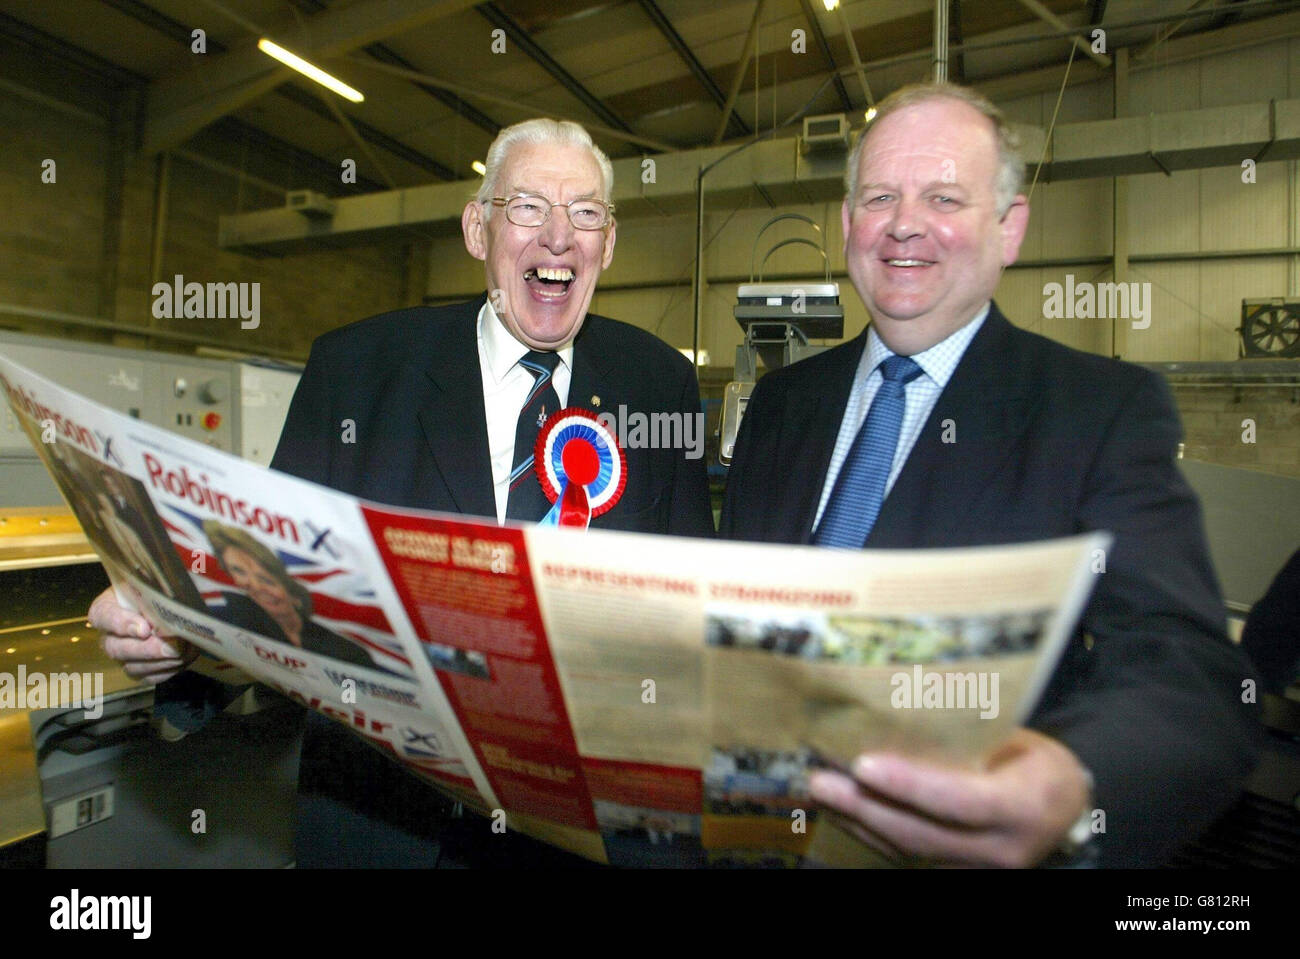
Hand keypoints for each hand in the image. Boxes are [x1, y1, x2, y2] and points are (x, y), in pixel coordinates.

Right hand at [90, 587, 196, 684]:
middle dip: (147, 650)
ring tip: (186, 650)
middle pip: (117, 649)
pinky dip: (169, 669)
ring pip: (134, 667)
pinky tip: (186, 657)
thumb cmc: (155, 591)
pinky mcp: (140, 671)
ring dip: (162, 662)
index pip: (104, 616)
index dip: (122, 624)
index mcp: (105, 609)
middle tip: (171, 647)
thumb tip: (169, 596)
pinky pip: (150, 677)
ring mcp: (123, 657)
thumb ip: (153, 589)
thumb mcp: (150, 583)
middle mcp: (109, 637)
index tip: (145, 628)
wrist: (166, 606)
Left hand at [809, 727, 1090, 867]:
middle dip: (864, 808)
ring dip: (858, 822)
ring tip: (821, 793)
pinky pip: (911, 857)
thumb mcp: (1018, 739)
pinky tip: (845, 813)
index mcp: (1024, 805)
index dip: (909, 786)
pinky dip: (873, 834)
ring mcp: (979, 868)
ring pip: (909, 851)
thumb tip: (899, 696)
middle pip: (922, 834)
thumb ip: (968, 733)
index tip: (863, 765)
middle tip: (820, 781)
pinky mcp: (960, 872)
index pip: (960, 802)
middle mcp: (1002, 848)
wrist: (1065, 808)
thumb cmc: (1035, 759)